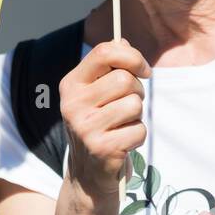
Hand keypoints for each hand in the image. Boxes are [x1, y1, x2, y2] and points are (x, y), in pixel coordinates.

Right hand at [59, 38, 150, 193]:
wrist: (88, 173)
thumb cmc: (99, 126)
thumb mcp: (96, 94)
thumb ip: (109, 67)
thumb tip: (123, 41)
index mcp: (71, 84)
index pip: (103, 52)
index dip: (131, 56)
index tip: (143, 69)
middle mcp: (73, 103)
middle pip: (124, 79)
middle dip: (136, 92)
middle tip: (128, 106)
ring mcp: (85, 126)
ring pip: (134, 104)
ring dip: (137, 116)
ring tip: (122, 125)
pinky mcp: (101, 147)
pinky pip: (138, 130)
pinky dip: (137, 137)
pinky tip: (122, 143)